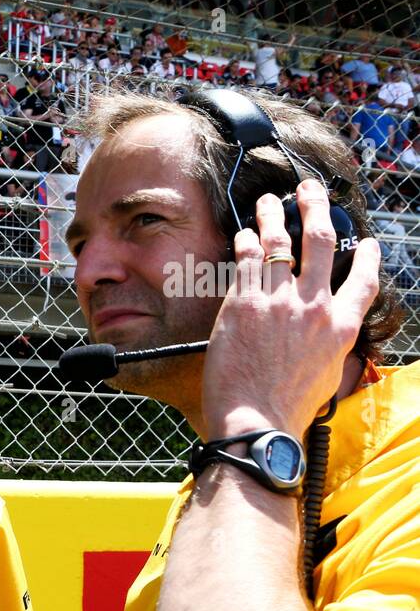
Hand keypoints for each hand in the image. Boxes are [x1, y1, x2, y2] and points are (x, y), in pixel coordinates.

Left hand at [201, 179, 379, 440]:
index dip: (368, 256)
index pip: (365, 280)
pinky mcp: (242, 304)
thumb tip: (328, 336)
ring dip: (273, 214)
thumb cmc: (289, 408)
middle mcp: (313, 306)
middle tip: (309, 190)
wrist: (256, 421)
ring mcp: (277, 301)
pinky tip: (244, 233)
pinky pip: (245, 260)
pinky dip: (245, 241)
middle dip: (316, 207)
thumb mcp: (328, 374)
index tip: (368, 243)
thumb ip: (331, 345)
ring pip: (278, 242)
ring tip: (269, 200)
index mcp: (341, 326)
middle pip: (320, 241)